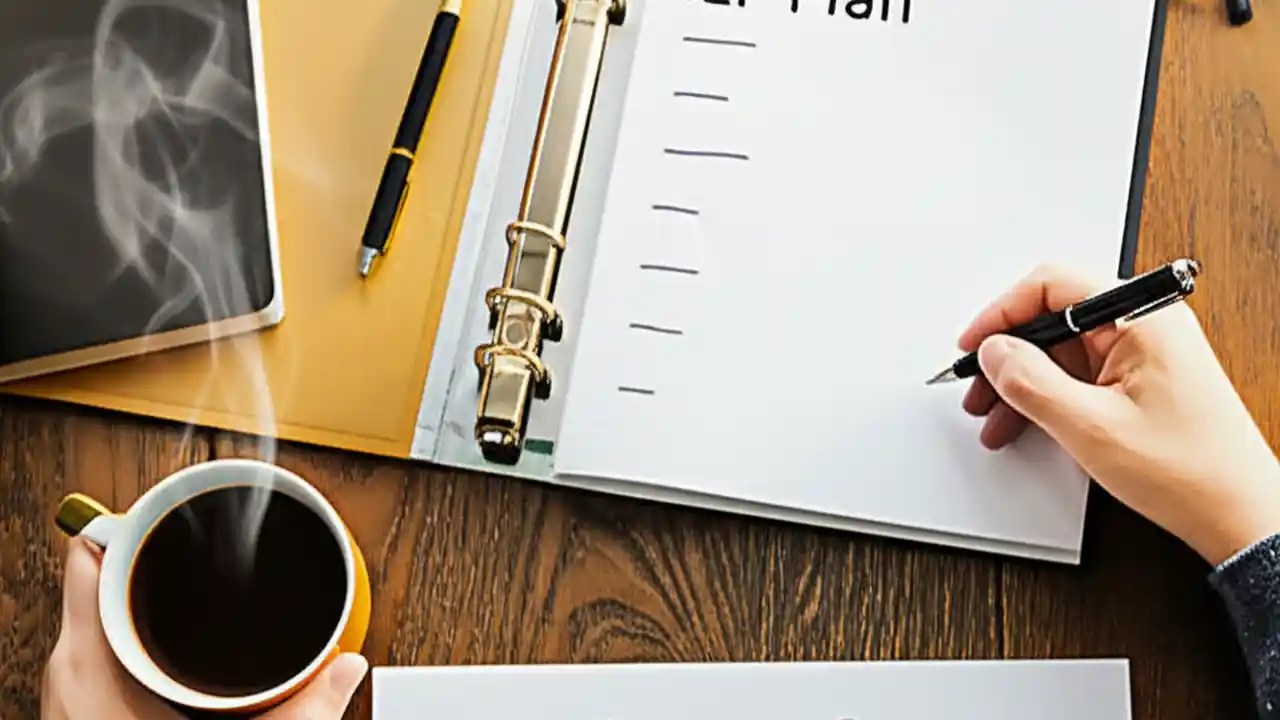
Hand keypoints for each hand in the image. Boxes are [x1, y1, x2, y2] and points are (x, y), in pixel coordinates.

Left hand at [42, 538, 368, 719]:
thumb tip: (349, 669)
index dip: (135, 523)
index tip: (174, 507)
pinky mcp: (87, 707)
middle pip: (104, 581)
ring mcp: (72, 691)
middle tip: (206, 546)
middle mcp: (70, 671)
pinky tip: (184, 647)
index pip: (90, 560)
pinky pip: (108, 651)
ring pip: (104, 617)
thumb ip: (297, 710)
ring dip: (152, 600)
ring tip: (199, 589)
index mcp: (86, 664)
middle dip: (160, 559)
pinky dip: (144, 637)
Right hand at [960, 264, 1279, 565]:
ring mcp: (1144, 354)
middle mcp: (1145, 326)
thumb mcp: (1089, 427)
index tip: (975, 343)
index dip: (1002, 312)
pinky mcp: (1141, 380)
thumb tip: (995, 351)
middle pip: (1053, 318)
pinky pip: (1078, 376)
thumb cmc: (1190, 471)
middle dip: (1007, 355)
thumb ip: (1031, 382)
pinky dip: (1046, 397)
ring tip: (993, 415)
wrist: (1238, 515)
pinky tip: (1024, 423)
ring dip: (1021, 381)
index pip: (1052, 285)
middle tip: (977, 385)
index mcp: (1142, 318)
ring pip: (1061, 351)